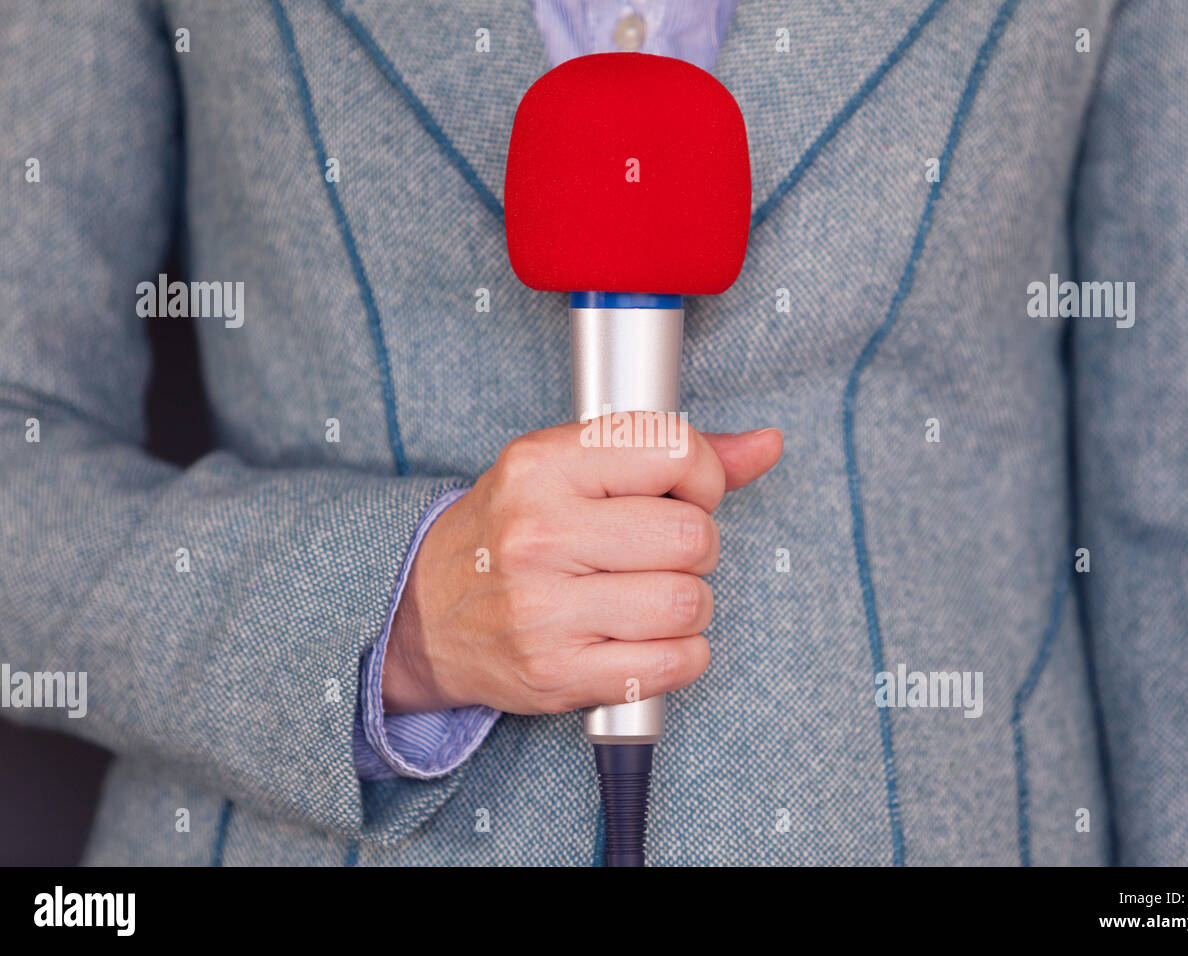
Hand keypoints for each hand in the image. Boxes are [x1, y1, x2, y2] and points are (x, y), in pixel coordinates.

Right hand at [382, 419, 782, 714]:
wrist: (422, 615)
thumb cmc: (508, 533)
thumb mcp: (568, 469)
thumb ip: (668, 454)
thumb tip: (764, 446)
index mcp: (542, 466)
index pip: (672, 449)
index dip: (703, 474)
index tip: (685, 492)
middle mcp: (538, 533)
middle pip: (691, 535)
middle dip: (696, 546)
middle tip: (662, 552)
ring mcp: (543, 609)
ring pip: (688, 601)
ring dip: (689, 603)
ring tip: (651, 596)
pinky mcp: (556, 673)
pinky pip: (674, 664)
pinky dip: (681, 654)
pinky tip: (647, 638)